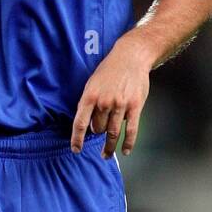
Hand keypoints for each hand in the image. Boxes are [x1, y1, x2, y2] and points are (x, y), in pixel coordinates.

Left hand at [71, 36, 152, 158]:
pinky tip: (125, 151)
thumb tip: (87, 124)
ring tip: (106, 154)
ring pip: (113, 133)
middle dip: (97, 132)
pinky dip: (128, 143)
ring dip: (109, 146)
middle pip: (98, 129)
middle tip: (99, 132)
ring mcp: (120, 105)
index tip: (76, 150)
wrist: (131, 57)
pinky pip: (131, 130)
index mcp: (90, 96)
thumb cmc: (109, 70)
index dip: (77, 139)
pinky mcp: (135, 106)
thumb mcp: (92, 83)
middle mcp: (104, 102)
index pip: (80, 123)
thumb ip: (89, 103)